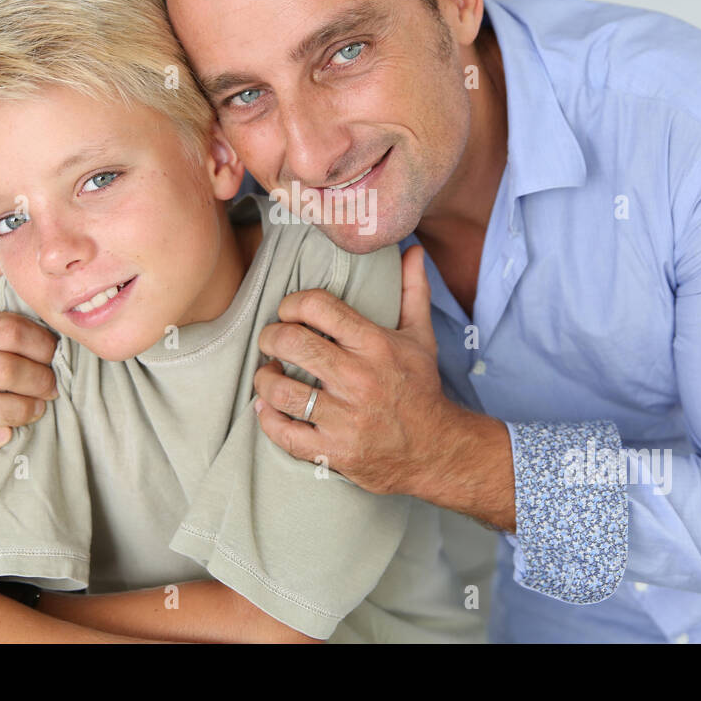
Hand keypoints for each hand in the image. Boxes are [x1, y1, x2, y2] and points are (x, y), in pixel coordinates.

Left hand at [253, 245, 458, 497]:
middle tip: (270, 340)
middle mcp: (358, 379)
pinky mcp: (334, 451)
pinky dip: (267, 419)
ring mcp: (344, 418)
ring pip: (280, 391)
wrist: (436, 449)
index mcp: (374, 345)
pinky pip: (284, 434)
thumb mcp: (421, 337)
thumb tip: (412, 250)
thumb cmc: (420, 388)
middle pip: (291, 343)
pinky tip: (267, 408)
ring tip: (268, 374)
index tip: (289, 312)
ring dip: (264, 379)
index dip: (292, 303)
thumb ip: (413, 290)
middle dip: (269, 337)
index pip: (317, 306)